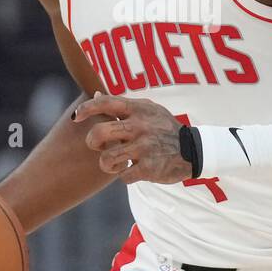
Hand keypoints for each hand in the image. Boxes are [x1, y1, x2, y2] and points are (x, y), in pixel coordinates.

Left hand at [73, 91, 191, 184]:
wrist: (193, 150)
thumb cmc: (164, 128)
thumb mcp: (148, 110)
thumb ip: (122, 105)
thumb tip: (95, 94)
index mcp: (138, 109)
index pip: (106, 103)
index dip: (87, 109)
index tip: (77, 116)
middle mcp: (140, 126)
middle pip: (99, 133)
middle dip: (92, 142)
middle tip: (98, 146)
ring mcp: (145, 148)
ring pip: (107, 159)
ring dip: (107, 164)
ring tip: (116, 163)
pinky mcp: (150, 168)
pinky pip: (123, 176)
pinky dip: (125, 176)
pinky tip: (133, 171)